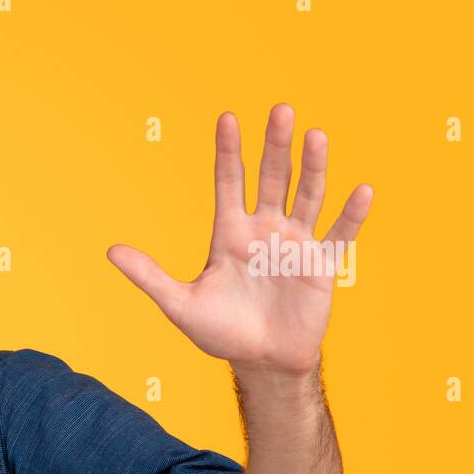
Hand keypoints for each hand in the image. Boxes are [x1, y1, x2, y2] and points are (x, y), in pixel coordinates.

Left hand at [106, 103, 372, 376]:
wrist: (260, 362)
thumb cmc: (220, 333)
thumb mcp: (180, 304)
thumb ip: (149, 276)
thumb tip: (111, 250)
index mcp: (230, 234)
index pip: (229, 183)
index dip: (228, 152)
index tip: (227, 118)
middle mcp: (264, 230)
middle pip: (271, 179)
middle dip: (275, 146)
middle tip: (280, 110)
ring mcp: (295, 244)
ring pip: (306, 197)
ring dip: (313, 168)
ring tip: (316, 136)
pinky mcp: (321, 266)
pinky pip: (340, 236)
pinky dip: (351, 215)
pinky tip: (362, 190)